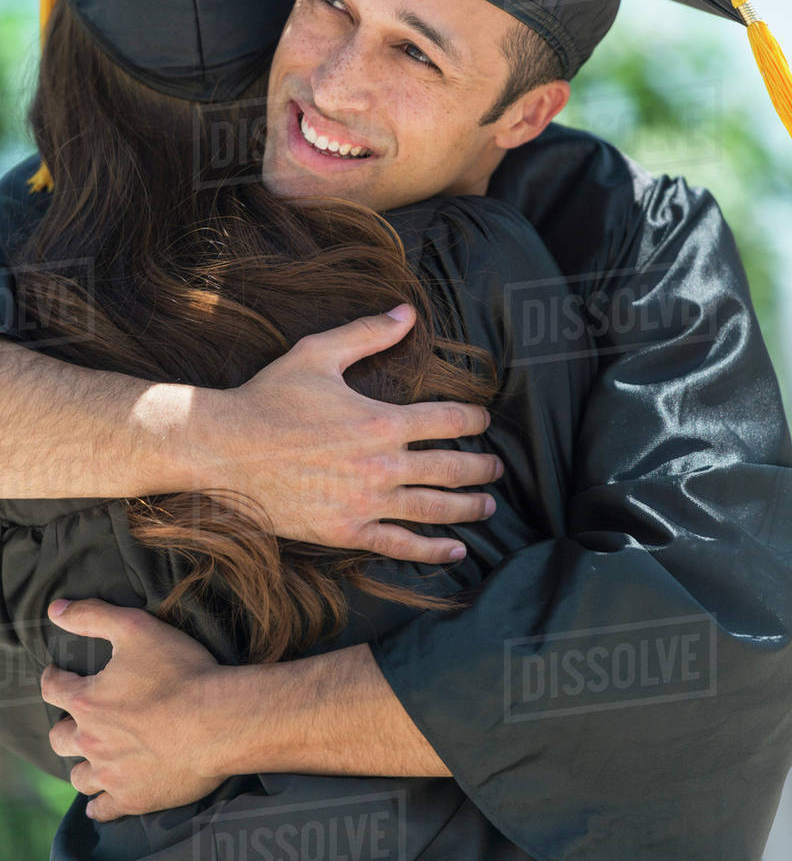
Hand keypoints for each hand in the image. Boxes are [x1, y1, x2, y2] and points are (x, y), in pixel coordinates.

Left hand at [42, 598, 230, 821]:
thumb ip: (93, 615)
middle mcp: (92, 740)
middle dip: (65, 724)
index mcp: (88, 700)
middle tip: (78, 717)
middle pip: (61, 737)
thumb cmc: (181, 671)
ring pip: (79, 776)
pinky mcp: (133, 797)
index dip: (54, 678)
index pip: (54, 688)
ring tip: (92, 756)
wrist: (219, 720)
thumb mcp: (136, 627)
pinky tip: (101, 798)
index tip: (57, 675)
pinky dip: (98, 803)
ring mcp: (111, 773)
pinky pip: (102, 808)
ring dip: (82, 764)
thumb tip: (55, 609)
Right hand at [142, 305, 500, 564]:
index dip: (472, 420)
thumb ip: (368, 333)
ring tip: (487, 506)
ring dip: (467, 508)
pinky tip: (455, 549)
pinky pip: (400, 545)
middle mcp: (381, 465)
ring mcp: (365, 503)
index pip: (446, 421)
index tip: (483, 421)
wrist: (223, 449)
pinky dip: (432, 549)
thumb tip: (407, 312)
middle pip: (449, 468)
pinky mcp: (345, 531)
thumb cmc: (269, 398)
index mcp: (380, 421)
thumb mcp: (318, 354)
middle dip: (480, 468)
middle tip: (496, 467)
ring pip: (433, 509)